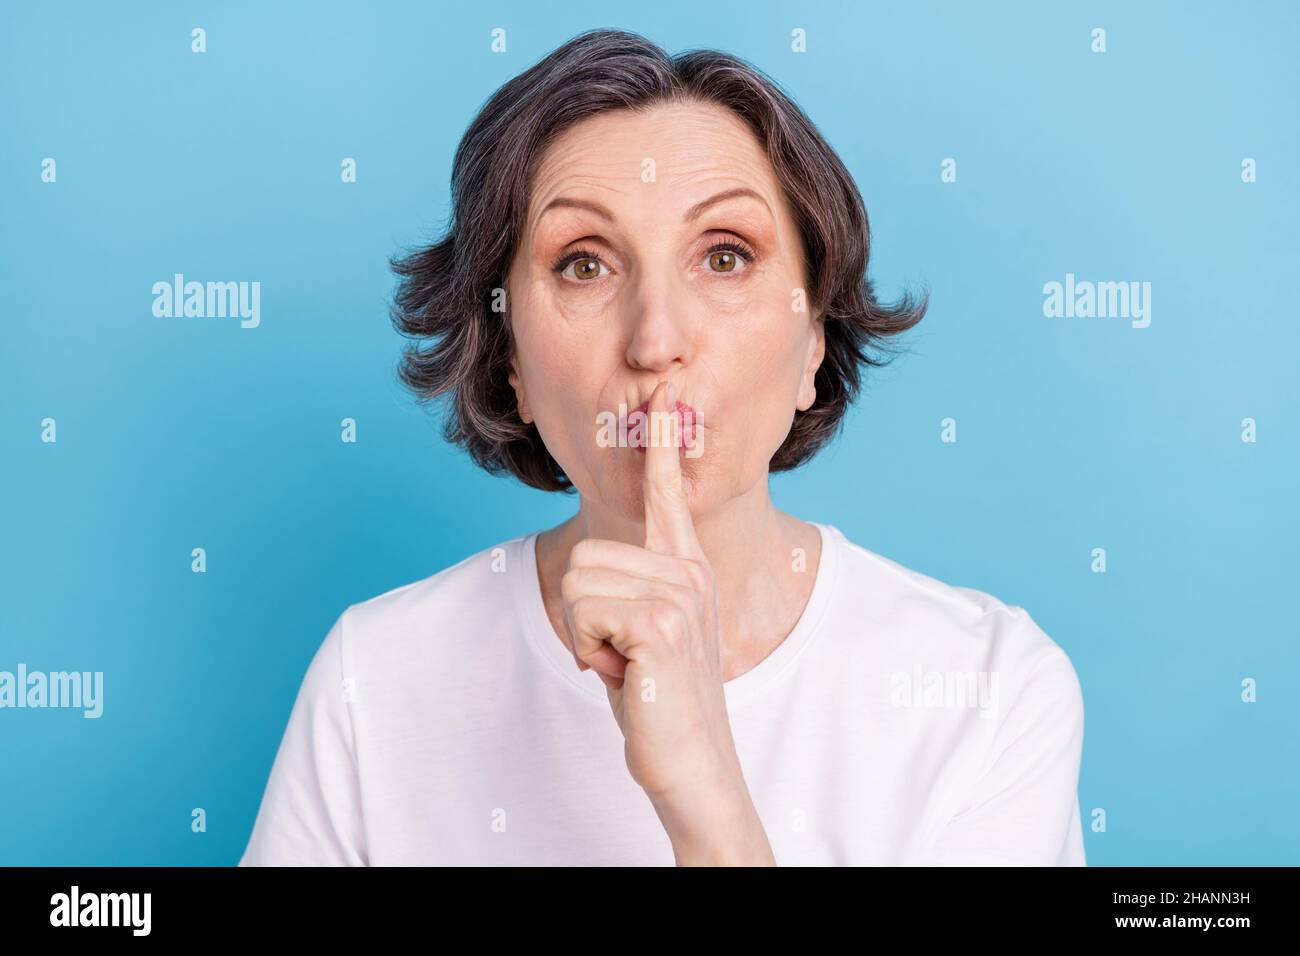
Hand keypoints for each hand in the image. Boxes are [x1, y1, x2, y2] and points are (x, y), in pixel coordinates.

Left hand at [560, 379, 737, 798]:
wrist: (693, 764)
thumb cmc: (659, 702)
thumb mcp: (642, 636)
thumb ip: (627, 594)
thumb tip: (585, 580)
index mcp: (685, 568)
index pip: (667, 493)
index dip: (660, 443)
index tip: (664, 390)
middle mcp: (687, 571)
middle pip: (584, 557)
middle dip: (583, 615)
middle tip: (620, 655)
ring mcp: (680, 594)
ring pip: (578, 582)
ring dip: (586, 634)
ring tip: (625, 665)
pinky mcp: (662, 622)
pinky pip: (584, 612)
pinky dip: (590, 652)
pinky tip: (624, 677)